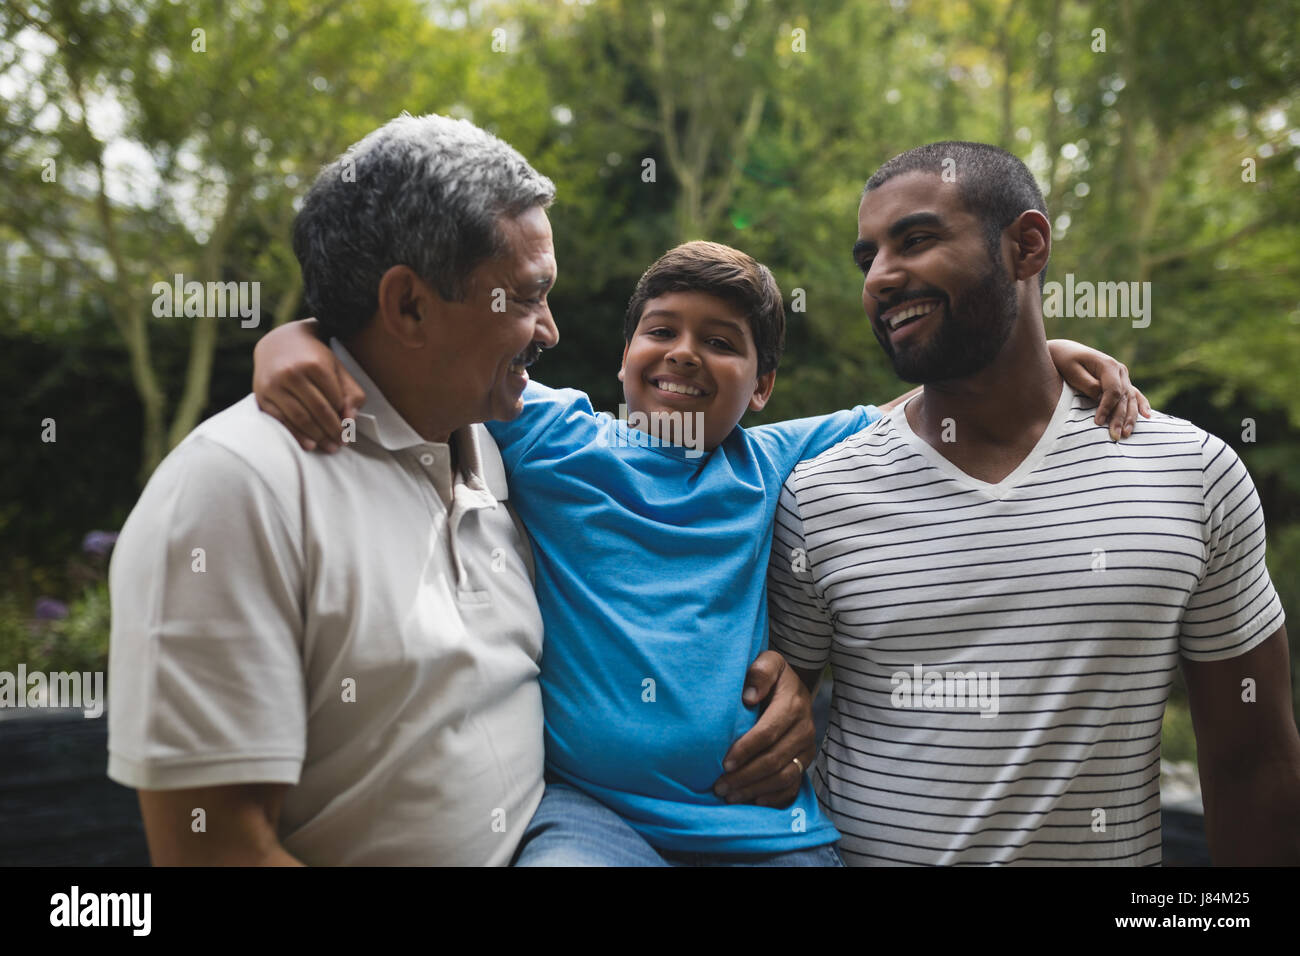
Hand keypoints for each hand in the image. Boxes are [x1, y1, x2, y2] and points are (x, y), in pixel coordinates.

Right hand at [252, 319, 365, 451]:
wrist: (280, 342)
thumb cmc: (314, 359)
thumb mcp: (337, 369)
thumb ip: (351, 393)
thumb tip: (350, 420)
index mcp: (314, 364)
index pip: (334, 399)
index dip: (343, 416)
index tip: (349, 429)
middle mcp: (291, 373)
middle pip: (318, 411)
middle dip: (333, 431)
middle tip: (341, 443)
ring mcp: (274, 385)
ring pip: (299, 418)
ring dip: (317, 437)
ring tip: (330, 447)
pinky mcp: (262, 396)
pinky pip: (280, 421)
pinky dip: (296, 435)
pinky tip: (310, 445)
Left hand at [713, 650, 815, 807]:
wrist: (794, 686)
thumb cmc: (772, 676)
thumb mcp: (769, 662)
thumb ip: (760, 672)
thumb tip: (750, 697)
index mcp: (793, 705)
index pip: (768, 733)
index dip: (746, 750)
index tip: (724, 762)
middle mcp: (804, 729)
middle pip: (774, 760)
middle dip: (745, 776)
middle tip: (719, 786)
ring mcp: (807, 748)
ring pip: (784, 777)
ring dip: (755, 789)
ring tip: (730, 796)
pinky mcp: (805, 761)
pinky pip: (793, 786)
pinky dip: (774, 798)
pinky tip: (753, 802)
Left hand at [1047, 338, 1151, 440]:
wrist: (1065, 351)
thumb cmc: (1065, 361)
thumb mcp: (1072, 371)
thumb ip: (1088, 385)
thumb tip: (1100, 397)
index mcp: (1108, 365)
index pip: (1113, 391)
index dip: (1107, 408)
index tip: (1098, 423)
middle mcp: (1119, 370)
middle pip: (1124, 398)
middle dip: (1120, 418)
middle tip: (1115, 435)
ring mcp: (1123, 376)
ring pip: (1131, 399)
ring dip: (1130, 417)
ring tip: (1127, 434)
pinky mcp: (1122, 381)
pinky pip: (1134, 394)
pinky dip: (1141, 405)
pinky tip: (1147, 416)